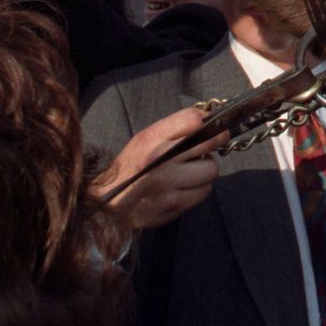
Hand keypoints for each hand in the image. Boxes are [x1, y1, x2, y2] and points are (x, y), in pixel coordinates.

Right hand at [91, 107, 226, 230]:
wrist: (110, 202)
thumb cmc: (132, 165)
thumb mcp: (145, 138)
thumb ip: (174, 128)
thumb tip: (206, 119)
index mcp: (152, 140)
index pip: (192, 120)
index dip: (207, 120)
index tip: (212, 124)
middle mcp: (162, 162)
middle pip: (210, 144)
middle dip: (215, 142)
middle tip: (210, 145)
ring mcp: (170, 187)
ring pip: (210, 171)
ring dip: (204, 170)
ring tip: (190, 171)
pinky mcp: (175, 207)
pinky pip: (202, 192)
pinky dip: (198, 189)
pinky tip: (185, 187)